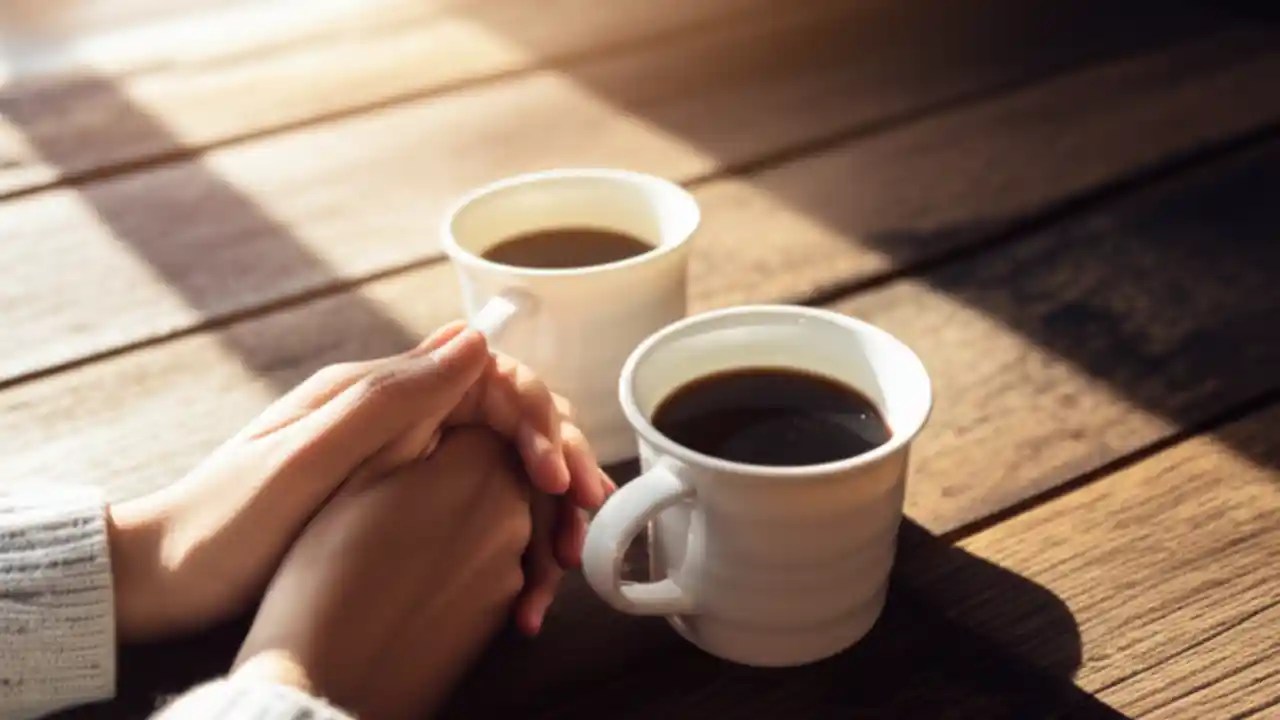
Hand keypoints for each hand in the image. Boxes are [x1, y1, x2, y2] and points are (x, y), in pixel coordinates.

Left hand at [107, 324, 607, 638]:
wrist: (157, 576)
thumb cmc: (221, 525)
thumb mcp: (304, 463)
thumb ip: (389, 400)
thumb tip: (474, 338)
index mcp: (374, 393)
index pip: (487, 376)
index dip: (536, 418)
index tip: (557, 478)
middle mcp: (391, 414)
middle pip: (501, 415)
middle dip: (556, 456)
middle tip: (584, 514)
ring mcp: (391, 453)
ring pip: (493, 455)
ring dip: (540, 496)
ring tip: (564, 551)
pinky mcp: (388, 494)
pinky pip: (468, 490)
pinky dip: (506, 522)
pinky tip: (519, 562)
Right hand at [233, 428, 531, 719]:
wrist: (319, 684)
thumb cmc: (323, 572)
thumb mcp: (359, 466)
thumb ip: (422, 401)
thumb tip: (473, 341)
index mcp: (480, 467)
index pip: (501, 411)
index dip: (471, 407)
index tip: (435, 421)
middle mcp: (512, 517)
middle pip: (511, 464)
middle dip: (474, 458)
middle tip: (417, 470)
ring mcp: (509, 570)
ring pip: (507, 515)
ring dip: (469, 512)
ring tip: (407, 526)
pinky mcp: (497, 614)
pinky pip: (499, 565)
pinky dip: (466, 557)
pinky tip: (419, 568)